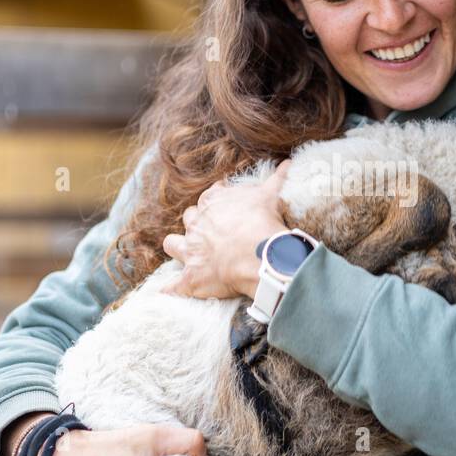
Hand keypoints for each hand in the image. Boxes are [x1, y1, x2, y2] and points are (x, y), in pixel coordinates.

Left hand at [160, 160, 291, 300]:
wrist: (260, 254)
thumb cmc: (263, 222)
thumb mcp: (271, 194)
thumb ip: (277, 178)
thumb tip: (288, 163)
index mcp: (213, 202)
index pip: (209, 197)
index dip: (217, 201)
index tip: (227, 207)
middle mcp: (196, 224)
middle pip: (190, 219)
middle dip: (197, 224)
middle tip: (213, 232)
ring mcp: (191, 250)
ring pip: (172, 244)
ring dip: (177, 247)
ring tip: (185, 253)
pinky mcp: (191, 277)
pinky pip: (174, 286)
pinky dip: (170, 290)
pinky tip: (167, 293)